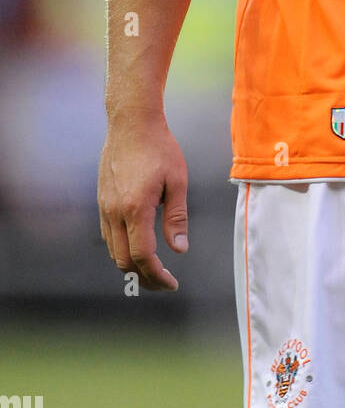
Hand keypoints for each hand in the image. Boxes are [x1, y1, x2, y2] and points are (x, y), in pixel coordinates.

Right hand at [98, 115, 188, 290]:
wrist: (131, 123)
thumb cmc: (159, 148)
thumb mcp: (177, 181)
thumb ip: (176, 218)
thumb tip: (179, 250)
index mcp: (135, 209)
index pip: (142, 256)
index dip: (157, 276)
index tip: (172, 284)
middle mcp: (115, 212)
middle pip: (123, 261)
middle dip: (143, 277)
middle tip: (163, 282)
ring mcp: (105, 207)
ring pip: (113, 250)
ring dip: (131, 265)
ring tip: (153, 269)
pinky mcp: (102, 200)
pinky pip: (108, 235)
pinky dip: (122, 248)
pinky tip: (138, 245)